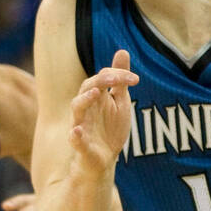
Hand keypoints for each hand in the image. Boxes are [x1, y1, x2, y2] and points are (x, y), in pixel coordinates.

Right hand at [70, 48, 138, 174]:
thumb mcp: (119, 102)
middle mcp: (86, 108)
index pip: (103, 78)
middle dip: (100, 81)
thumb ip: (120, 81)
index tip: (136, 79)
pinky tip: (77, 132)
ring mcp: (82, 125)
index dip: (118, 75)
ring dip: (85, 100)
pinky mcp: (81, 145)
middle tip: (115, 79)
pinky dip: (75, 136)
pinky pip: (75, 139)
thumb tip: (122, 51)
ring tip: (95, 93)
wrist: (105, 159)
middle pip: (87, 88)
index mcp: (96, 96)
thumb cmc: (110, 128)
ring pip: (77, 109)